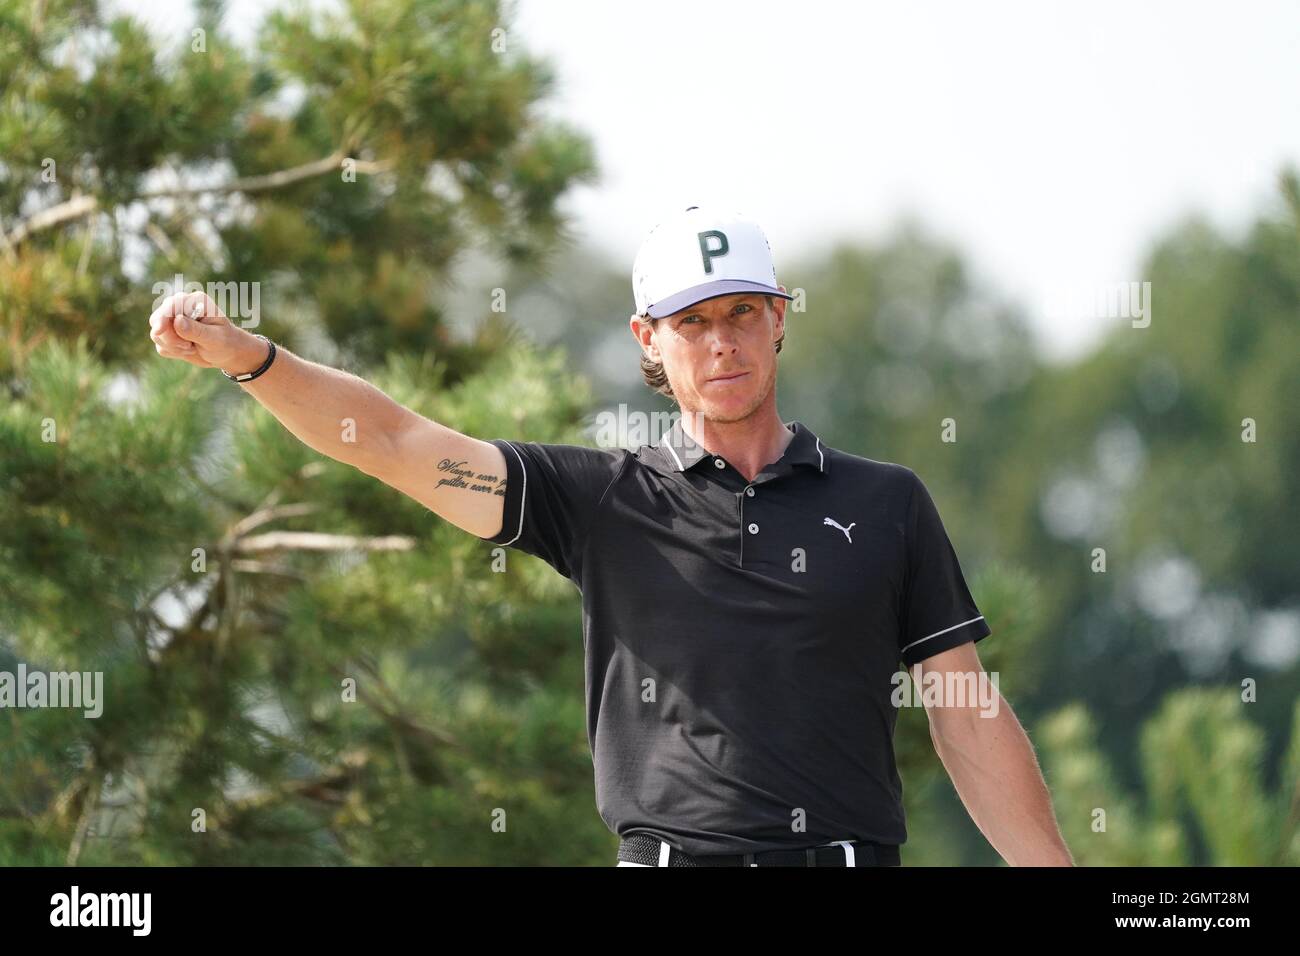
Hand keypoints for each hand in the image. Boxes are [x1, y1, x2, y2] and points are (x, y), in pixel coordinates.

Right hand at [148, 291, 264, 373]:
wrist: (226, 353)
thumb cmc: (225, 342)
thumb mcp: (215, 338)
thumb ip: (196, 330)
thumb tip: (177, 320)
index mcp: (195, 300)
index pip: (172, 304)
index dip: (163, 316)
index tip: (159, 330)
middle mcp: (180, 306)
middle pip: (158, 318)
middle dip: (170, 337)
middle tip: (189, 347)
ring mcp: (172, 320)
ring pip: (157, 334)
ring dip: (173, 346)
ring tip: (192, 348)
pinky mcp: (168, 334)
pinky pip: (160, 345)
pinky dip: (173, 352)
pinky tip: (188, 351)